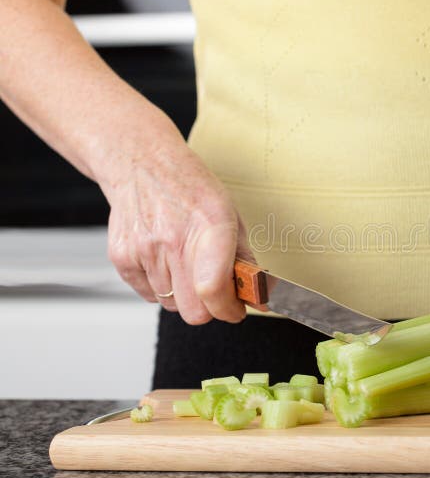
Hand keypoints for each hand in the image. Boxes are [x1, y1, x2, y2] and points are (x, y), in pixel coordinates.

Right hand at [101, 121, 254, 324]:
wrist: (142, 165)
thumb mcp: (229, 214)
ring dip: (184, 295)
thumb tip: (260, 295)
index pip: (214, 289)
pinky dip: (160, 287)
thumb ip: (245, 257)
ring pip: (171, 305)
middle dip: (210, 308)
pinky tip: (164, 260)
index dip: (229, 309)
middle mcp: (174, 240)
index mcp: (210, 226)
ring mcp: (144, 250)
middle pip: (194, 312)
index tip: (236, 309)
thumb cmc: (190, 188)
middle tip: (215, 291)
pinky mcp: (122, 258)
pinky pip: (148, 295)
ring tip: (186, 263)